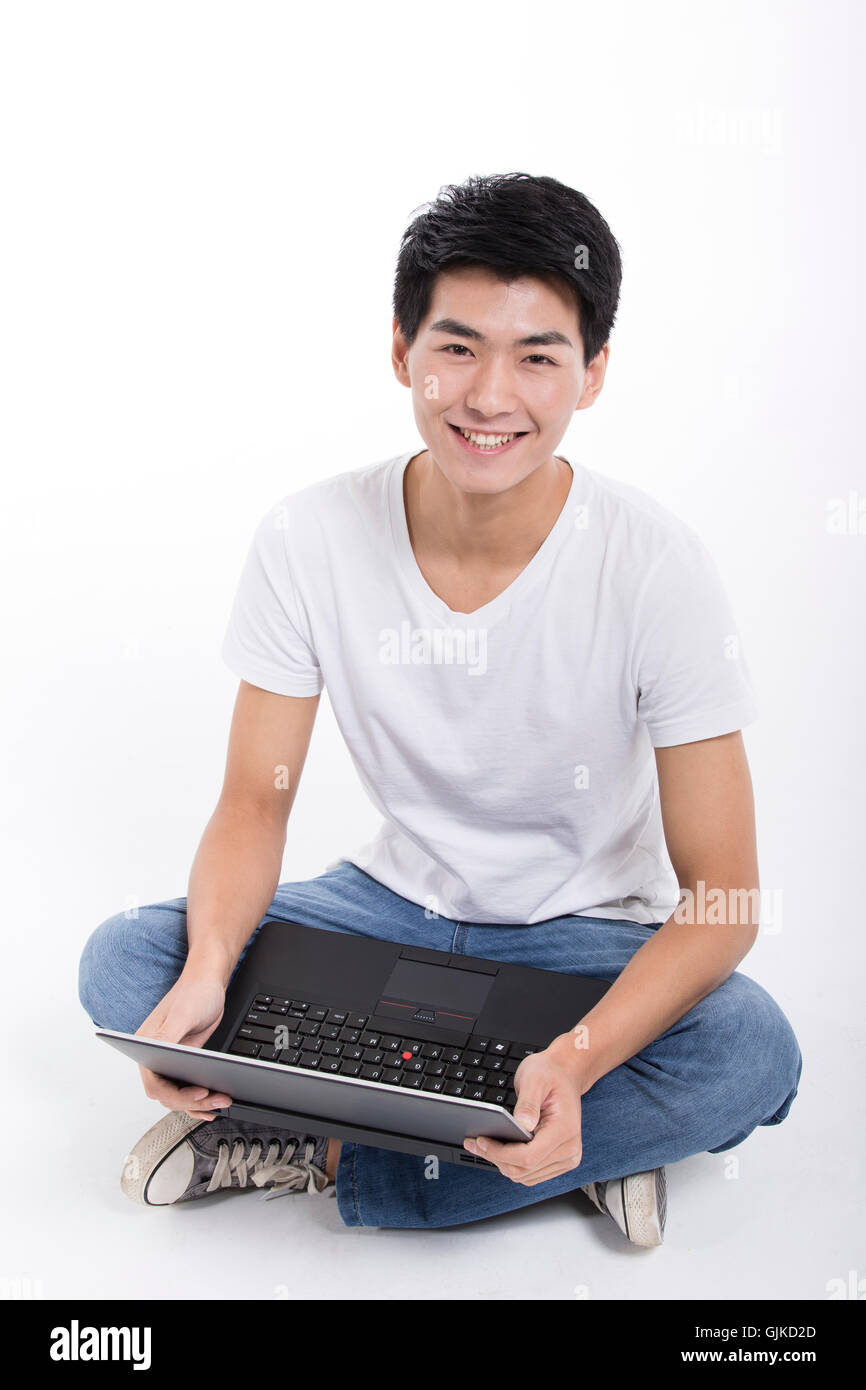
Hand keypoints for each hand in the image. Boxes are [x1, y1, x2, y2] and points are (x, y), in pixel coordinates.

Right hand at [135, 967, 231, 1121]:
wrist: (208, 983)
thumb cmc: (193, 993)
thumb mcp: (182, 1014)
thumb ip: (167, 1036)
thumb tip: (156, 1055)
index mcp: (146, 1046)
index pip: (154, 1084)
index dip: (176, 1095)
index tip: (199, 1093)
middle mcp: (154, 1057)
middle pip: (167, 1094)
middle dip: (191, 1102)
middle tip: (217, 1100)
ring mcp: (169, 1062)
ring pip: (178, 1095)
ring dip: (198, 1104)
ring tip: (221, 1103)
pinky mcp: (184, 1063)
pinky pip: (187, 1089)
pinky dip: (199, 1101)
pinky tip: (214, 1105)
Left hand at [463, 1043, 583, 1184]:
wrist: (564, 1075)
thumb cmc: (550, 1075)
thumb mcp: (535, 1079)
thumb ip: (528, 1102)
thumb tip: (522, 1124)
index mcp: (565, 1130)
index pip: (529, 1156)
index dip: (501, 1153)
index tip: (481, 1141)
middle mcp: (569, 1150)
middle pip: (525, 1170)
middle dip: (496, 1159)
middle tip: (474, 1143)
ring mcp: (566, 1158)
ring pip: (526, 1176)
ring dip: (502, 1164)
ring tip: (484, 1146)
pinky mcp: (559, 1162)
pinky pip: (531, 1174)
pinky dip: (513, 1166)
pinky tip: (499, 1151)